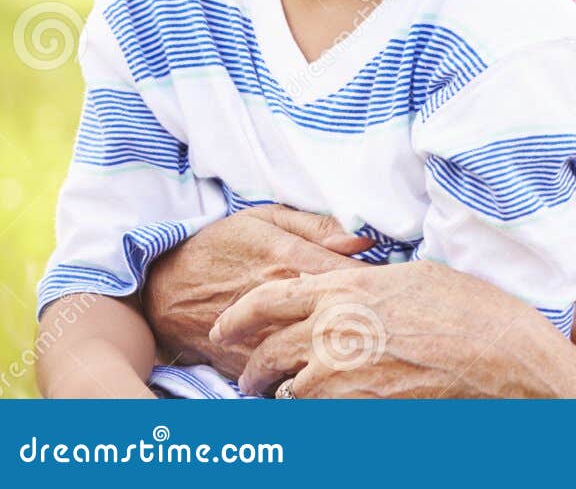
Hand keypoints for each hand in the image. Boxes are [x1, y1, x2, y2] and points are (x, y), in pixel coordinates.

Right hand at [142, 205, 374, 378]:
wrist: (161, 286)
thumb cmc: (220, 246)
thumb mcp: (266, 219)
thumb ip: (318, 228)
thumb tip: (365, 239)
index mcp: (290, 261)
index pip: (351, 278)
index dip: (379, 286)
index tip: (395, 290)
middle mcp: (278, 302)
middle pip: (338, 320)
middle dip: (366, 324)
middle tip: (386, 324)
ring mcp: (261, 336)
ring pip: (314, 354)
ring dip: (338, 352)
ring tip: (360, 349)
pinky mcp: (244, 362)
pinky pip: (284, 375)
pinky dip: (306, 374)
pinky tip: (322, 368)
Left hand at [213, 259, 575, 398]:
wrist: (505, 358)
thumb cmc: (474, 312)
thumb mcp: (416, 278)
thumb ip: (367, 284)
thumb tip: (343, 290)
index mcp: (349, 287)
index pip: (269, 298)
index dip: (238, 316)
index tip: (224, 330)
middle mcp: (334, 328)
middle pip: (268, 352)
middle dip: (255, 371)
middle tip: (252, 381)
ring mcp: (341, 374)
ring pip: (288, 392)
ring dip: (289, 397)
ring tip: (298, 400)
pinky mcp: (354, 410)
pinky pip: (316, 416)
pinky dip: (318, 415)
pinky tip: (337, 410)